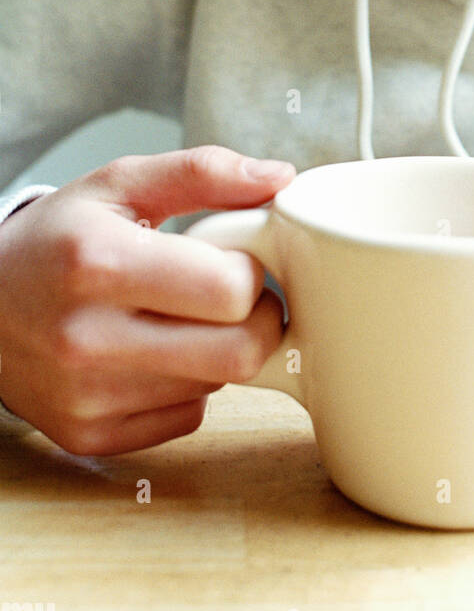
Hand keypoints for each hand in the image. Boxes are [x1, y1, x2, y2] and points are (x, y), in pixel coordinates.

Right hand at [0, 145, 295, 454]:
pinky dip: (189, 387)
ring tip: (183, 318)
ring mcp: (85, 397)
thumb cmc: (57, 239)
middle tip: (236, 296)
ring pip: (218, 386)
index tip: (234, 259)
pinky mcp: (89, 437)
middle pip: (239, 353)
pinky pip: (188, 418)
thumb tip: (279, 179)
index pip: (230, 290)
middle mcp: (87, 339)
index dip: (251, 271)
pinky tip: (158, 354)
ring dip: (220, 350)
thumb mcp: (119, 184)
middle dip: (258, 319)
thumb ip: (204, 173)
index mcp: (98, 263)